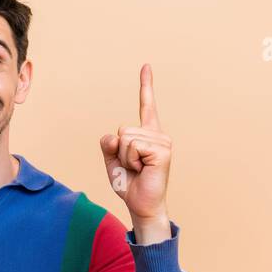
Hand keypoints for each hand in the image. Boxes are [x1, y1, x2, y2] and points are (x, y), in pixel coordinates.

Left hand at [99, 63, 172, 241]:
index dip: (146, 85)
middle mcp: (157, 134)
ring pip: (126, 138)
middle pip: (122, 130)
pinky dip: (131, 161)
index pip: (146, 105)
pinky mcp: (163, 151)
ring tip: (138, 169)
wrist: (141, 205)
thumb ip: (108, 145)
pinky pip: (133, 147)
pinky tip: (143, 169)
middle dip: (119, 152)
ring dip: (125, 158)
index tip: (146, 66)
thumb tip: (114, 135)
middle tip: (133, 167)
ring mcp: (162, 142)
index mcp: (147, 134)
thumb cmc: (129, 184)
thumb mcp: (112, 162)